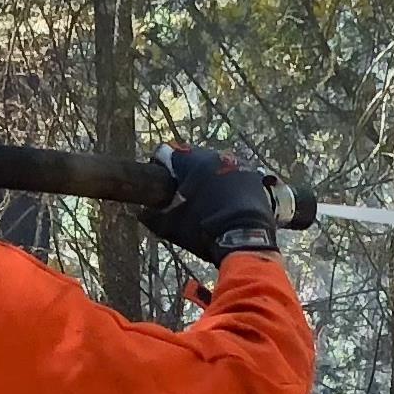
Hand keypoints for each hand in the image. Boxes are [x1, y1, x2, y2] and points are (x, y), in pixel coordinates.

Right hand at [146, 145, 278, 264]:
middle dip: (185, 172)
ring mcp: (239, 166)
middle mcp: (217, 157)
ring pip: (215, 166)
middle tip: (180, 192)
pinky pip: (234, 176)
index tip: (158, 181)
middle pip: (193, 157)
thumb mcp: (173, 227)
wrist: (246, 241)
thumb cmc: (205, 230)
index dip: (159, 166)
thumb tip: (140, 213)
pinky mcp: (254, 178)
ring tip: (203, 198)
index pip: (167, 153)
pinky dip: (226, 185)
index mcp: (194, 162)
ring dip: (207, 177)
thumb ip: (153, 217)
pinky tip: (224, 202)